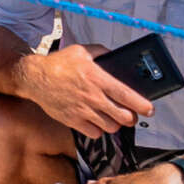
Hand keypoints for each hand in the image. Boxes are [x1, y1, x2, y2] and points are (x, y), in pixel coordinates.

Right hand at [17, 42, 154, 139]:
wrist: (34, 77)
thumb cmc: (58, 64)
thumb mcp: (81, 50)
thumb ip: (101, 52)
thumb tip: (116, 57)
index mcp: (97, 78)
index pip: (127, 96)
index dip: (142, 105)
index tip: (149, 109)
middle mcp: (92, 97)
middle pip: (123, 117)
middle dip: (131, 117)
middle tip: (129, 114)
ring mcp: (83, 110)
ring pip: (111, 127)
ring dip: (116, 124)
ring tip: (113, 117)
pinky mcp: (73, 121)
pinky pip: (95, 133)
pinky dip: (98, 130)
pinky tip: (96, 121)